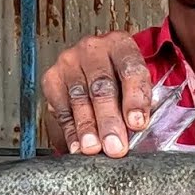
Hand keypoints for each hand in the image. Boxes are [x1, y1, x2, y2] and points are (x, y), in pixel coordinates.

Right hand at [40, 32, 151, 156]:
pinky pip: (61, 109)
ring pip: (79, 99)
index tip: (137, 124)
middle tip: (115, 147)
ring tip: (94, 149)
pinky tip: (77, 147)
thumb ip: (141, 101)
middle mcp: (93, 49)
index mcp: (120, 45)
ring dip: (87, 128)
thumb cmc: (122, 80)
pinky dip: (70, 132)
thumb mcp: (138, 82)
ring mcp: (69, 62)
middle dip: (109, 120)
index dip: (135, 98)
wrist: (96, 69)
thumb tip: (138, 129)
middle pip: (101, 87)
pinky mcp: (52, 79)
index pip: (130, 69)